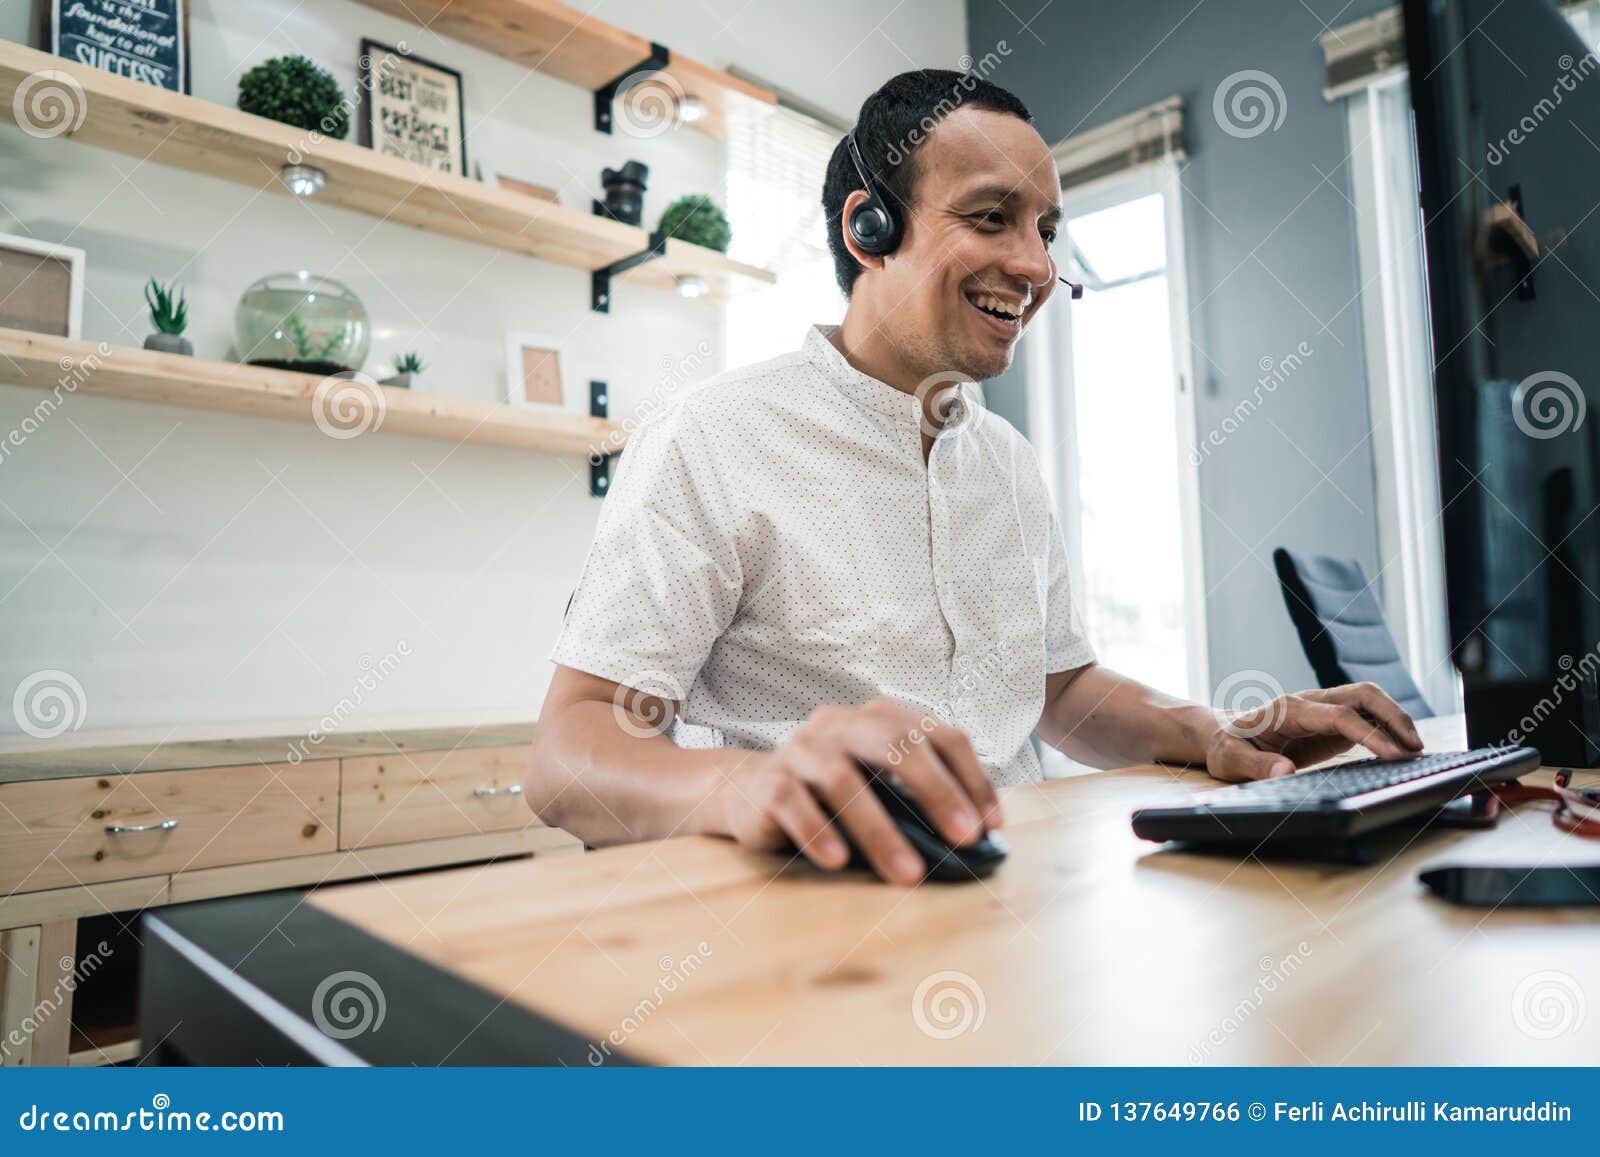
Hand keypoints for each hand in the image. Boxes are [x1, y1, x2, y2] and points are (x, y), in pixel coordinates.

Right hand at [714, 698, 1002, 884]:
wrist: (748, 792)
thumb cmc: (831, 797)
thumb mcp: (881, 789)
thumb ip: (919, 801)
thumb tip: (977, 840)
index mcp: (879, 718)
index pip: (938, 734)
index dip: (970, 778)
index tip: (992, 825)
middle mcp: (842, 724)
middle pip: (894, 743)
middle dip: (936, 791)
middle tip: (963, 838)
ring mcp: (801, 749)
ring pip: (843, 781)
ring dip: (880, 831)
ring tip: (908, 874)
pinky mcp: (767, 783)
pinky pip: (793, 804)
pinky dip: (818, 833)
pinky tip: (840, 862)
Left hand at [1202, 682, 1423, 782]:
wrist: (1224, 735)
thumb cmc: (1227, 746)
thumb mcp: (1231, 760)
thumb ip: (1256, 765)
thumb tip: (1284, 772)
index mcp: (1290, 709)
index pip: (1340, 715)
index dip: (1369, 734)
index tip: (1393, 755)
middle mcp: (1311, 702)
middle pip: (1364, 694)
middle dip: (1394, 716)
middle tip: (1417, 748)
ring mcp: (1324, 709)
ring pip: (1370, 700)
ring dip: (1396, 720)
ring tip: (1417, 750)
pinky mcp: (1331, 721)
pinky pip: (1366, 716)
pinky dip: (1388, 728)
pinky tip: (1401, 748)